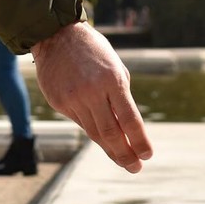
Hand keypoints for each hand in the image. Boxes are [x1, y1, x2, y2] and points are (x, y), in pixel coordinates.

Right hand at [31, 21, 151, 173]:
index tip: (147, 155)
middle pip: (111, 133)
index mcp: (112, 80)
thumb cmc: (93, 51)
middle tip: (136, 168)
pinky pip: (80, 123)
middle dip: (126, 154)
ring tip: (124, 161)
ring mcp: (73, 99)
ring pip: (95, 133)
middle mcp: (92, 91)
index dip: (140, 141)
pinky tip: (104, 140)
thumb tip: (127, 131)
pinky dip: (93, 132)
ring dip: (111, 150)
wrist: (56, 35)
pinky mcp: (59, 103)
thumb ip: (121, 98)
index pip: (130, 119)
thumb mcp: (115, 68)